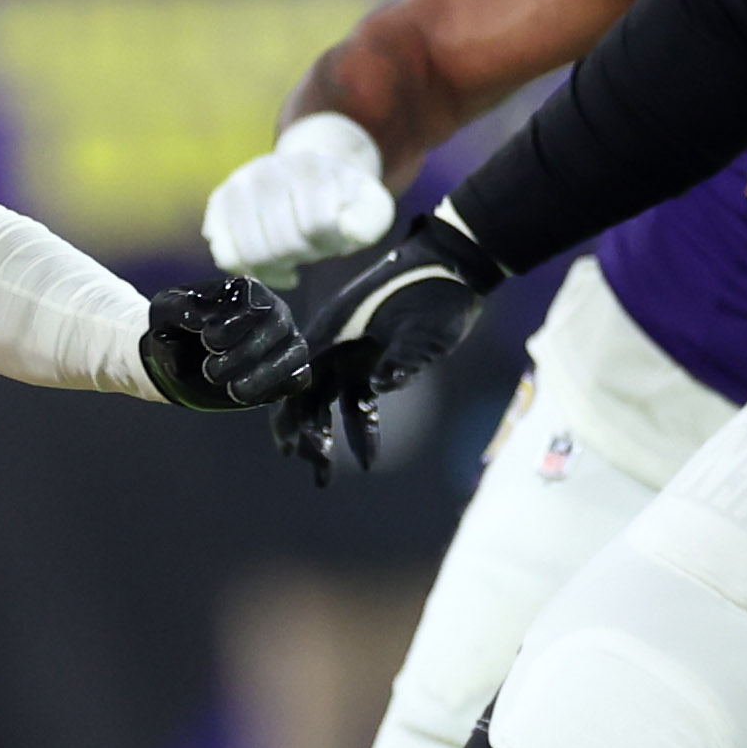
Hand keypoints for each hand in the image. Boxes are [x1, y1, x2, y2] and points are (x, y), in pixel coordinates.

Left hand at [140, 275, 310, 410]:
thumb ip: (180, 308)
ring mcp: (284, 341)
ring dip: (265, 375)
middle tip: (211, 372)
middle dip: (247, 352)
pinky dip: (278, 387)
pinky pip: (299, 378)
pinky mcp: (286, 371)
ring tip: (233, 391)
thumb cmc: (173, 328)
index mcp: (246, 291)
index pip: (256, 302)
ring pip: (295, 353)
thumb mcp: (164, 311)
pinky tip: (247, 395)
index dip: (235, 325)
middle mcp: (272, 311)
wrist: (174, 359)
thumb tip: (203, 321)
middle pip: (278, 326)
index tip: (207, 341)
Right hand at [203, 112, 396, 285]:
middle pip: (281, 244)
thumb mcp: (370, 205)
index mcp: (309, 166)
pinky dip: (249, 269)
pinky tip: (268, 262)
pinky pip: (225, 255)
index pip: (316, 225)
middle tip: (311, 246)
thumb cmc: (342, 201)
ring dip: (276, 264)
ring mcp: (238, 185)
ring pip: (250, 253)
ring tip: (291, 253)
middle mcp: (266, 170)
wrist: (311, 175)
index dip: (329, 244)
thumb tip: (347, 231)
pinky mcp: (218, 203)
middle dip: (302, 254)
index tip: (335, 239)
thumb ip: (370, 219)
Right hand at [272, 208, 505, 483]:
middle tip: (315, 471)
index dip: (290, 414)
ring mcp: (353, 352)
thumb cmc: (436, 292)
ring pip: (331, 402)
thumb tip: (380, 388)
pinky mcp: (374, 360)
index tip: (290, 448)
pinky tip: (368, 459)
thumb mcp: (423, 327)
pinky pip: (359, 400)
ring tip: (325, 479)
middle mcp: (335, 342)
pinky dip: (361, 427)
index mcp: (334, 329)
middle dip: (308, 435)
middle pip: (309, 394)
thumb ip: (402, 357)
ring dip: (330, 437)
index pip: (299, 377)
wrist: (456, 268)